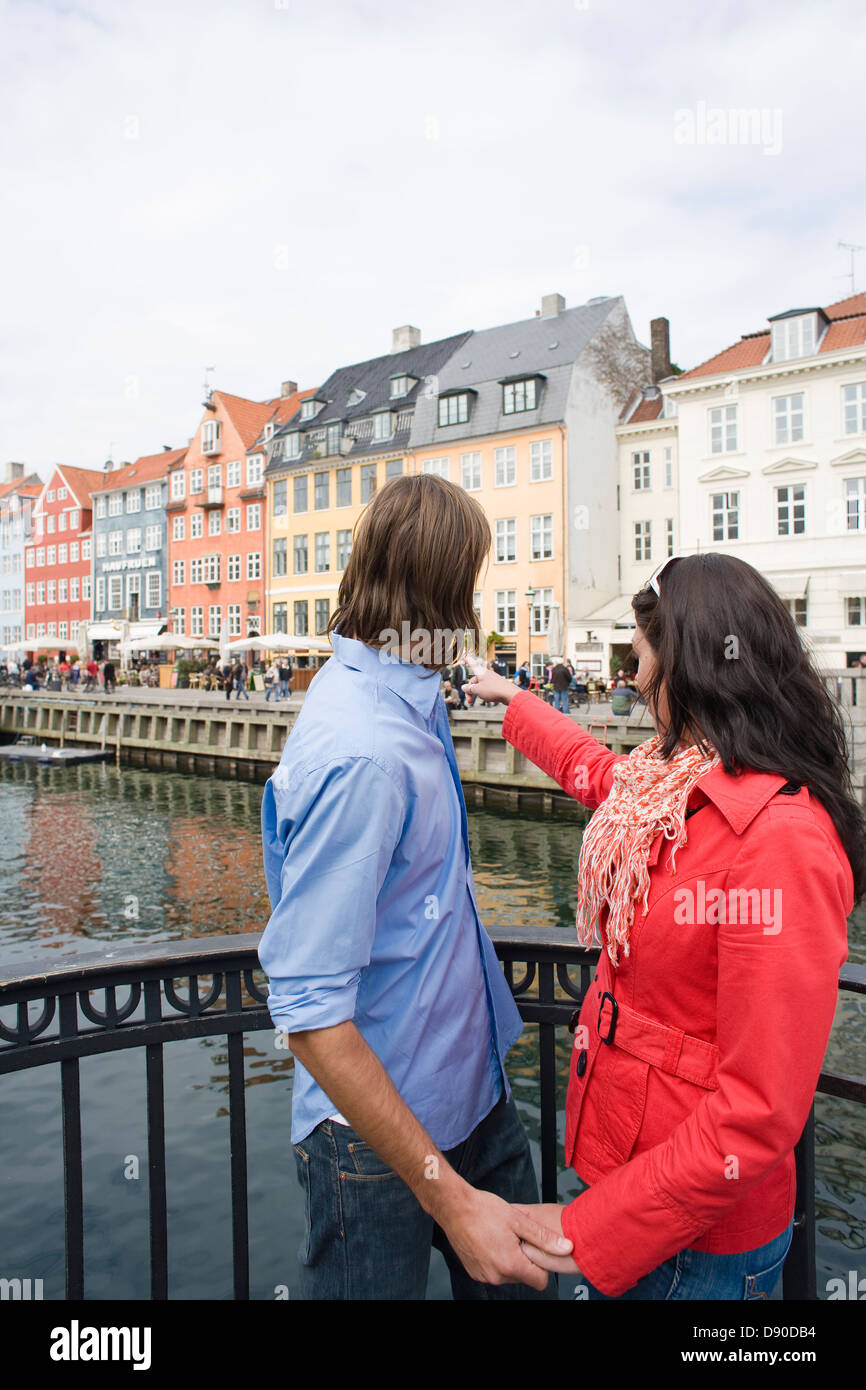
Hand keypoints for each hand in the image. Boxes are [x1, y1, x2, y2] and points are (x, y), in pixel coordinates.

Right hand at [440, 1188, 572, 1289]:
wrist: (453, 1207)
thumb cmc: (484, 1210)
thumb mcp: (519, 1220)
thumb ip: (544, 1238)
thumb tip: (566, 1248)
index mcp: (510, 1264)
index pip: (540, 1281)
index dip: (542, 1265)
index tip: (535, 1248)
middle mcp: (496, 1276)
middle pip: (524, 1277)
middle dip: (525, 1260)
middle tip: (516, 1236)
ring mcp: (483, 1275)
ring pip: (508, 1275)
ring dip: (510, 1260)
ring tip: (502, 1236)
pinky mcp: (474, 1272)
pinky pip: (493, 1272)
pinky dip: (496, 1260)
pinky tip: (491, 1240)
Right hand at [464, 666, 519, 704]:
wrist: (510, 695)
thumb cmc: (494, 690)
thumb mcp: (477, 690)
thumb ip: (469, 689)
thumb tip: (464, 687)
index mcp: (481, 673)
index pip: (473, 665)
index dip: (469, 661)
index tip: (466, 656)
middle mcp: (487, 674)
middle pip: (475, 680)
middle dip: (470, 690)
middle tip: (469, 700)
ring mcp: (493, 679)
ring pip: (481, 685)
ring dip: (477, 693)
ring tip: (480, 699)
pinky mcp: (497, 685)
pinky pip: (488, 688)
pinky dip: (484, 693)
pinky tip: (487, 698)